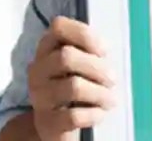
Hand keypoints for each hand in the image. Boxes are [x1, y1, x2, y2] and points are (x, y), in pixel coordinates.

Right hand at [29, 17, 116, 138]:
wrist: (54, 124)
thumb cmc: (74, 85)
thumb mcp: (79, 64)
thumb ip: (89, 52)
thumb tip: (105, 53)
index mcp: (47, 48)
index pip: (58, 27)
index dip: (84, 35)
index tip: (103, 51)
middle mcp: (38, 69)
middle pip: (66, 57)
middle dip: (97, 67)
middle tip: (112, 79)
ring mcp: (39, 96)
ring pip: (73, 87)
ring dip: (99, 93)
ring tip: (110, 99)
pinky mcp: (46, 122)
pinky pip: (74, 116)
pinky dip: (93, 114)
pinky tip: (99, 113)